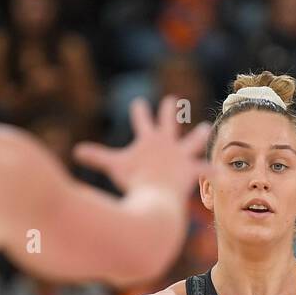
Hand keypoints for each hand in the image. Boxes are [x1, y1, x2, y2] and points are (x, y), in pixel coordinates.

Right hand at [74, 96, 210, 198]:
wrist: (156, 194)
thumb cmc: (134, 181)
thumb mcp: (113, 166)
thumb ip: (95, 157)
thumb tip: (74, 152)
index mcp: (150, 138)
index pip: (142, 120)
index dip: (140, 111)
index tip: (139, 103)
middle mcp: (168, 143)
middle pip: (168, 123)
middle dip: (168, 111)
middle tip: (171, 101)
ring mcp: (181, 156)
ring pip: (192, 142)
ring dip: (198, 136)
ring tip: (205, 129)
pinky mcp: (191, 170)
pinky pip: (204, 169)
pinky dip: (211, 171)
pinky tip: (221, 172)